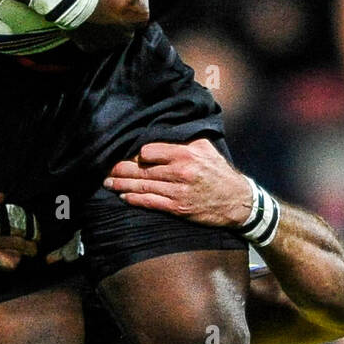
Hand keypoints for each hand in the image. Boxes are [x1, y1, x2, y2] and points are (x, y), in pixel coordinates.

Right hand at [68, 0, 156, 51]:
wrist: (74, 1)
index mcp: (142, 16)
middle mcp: (128, 33)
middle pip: (125, 10)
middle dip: (119, 0)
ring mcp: (108, 41)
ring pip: (110, 22)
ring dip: (106, 13)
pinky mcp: (91, 45)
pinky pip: (93, 33)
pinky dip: (91, 24)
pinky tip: (86, 11)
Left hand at [103, 138, 251, 227]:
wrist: (236, 201)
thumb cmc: (219, 172)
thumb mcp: (206, 148)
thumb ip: (184, 142)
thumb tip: (162, 135)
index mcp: (186, 154)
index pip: (150, 152)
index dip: (138, 154)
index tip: (132, 156)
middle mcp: (181, 172)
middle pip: (142, 170)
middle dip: (121, 170)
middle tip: (107, 170)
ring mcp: (178, 192)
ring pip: (143, 187)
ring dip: (122, 186)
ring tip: (108, 183)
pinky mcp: (178, 208)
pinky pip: (150, 203)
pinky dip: (134, 200)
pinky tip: (124, 197)